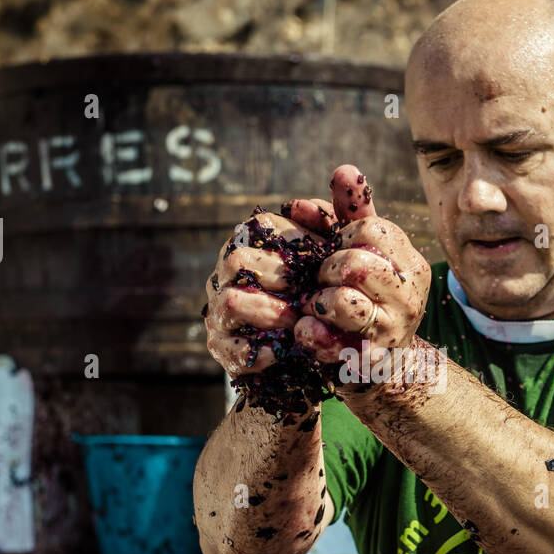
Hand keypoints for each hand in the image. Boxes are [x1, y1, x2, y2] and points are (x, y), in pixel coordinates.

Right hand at [201, 210, 331, 376]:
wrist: (310, 356)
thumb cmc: (321, 298)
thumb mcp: (333, 262)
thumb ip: (334, 224)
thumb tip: (319, 197)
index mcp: (252, 246)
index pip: (261, 225)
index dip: (294, 238)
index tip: (323, 257)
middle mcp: (227, 275)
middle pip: (238, 260)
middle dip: (278, 276)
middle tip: (309, 293)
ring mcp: (219, 311)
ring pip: (231, 301)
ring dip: (269, 312)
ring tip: (298, 322)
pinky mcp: (220, 348)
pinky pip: (230, 347)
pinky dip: (258, 351)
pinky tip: (283, 352)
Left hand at [287, 165, 431, 372]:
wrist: (383, 365)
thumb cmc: (368, 298)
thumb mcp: (363, 252)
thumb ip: (350, 213)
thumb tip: (343, 170)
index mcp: (410, 262)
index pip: (371, 228)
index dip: (341, 238)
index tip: (334, 252)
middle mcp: (411, 294)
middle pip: (355, 262)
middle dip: (325, 270)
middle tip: (319, 281)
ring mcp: (394, 329)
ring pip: (343, 301)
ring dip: (319, 301)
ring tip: (316, 305)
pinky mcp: (372, 360)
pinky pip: (331, 340)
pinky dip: (311, 333)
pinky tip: (307, 330)